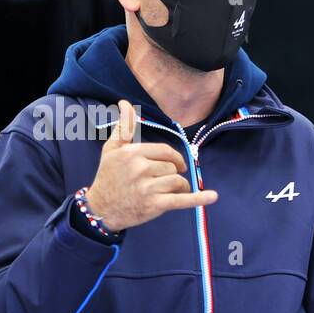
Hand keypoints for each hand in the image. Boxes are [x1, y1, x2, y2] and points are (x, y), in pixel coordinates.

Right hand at [86, 100, 216, 231]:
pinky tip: (212, 197)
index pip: (165, 151)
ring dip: (179, 187)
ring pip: (178, 182)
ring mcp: (148, 188)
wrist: (101, 209)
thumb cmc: (108, 177)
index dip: (173, 159)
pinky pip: (181, 200)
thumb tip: (125, 103)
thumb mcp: (112, 148)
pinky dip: (198, 199)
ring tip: (170, 193)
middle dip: (171, 174)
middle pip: (172, 167)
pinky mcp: (155, 205)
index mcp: (133, 153)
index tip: (174, 166)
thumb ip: (124, 126)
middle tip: (160, 183)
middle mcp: (141, 168)